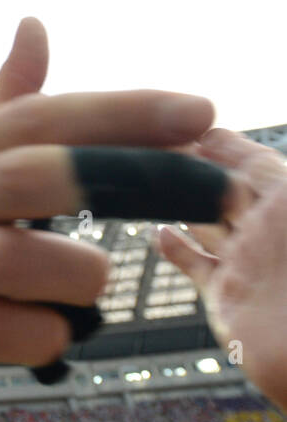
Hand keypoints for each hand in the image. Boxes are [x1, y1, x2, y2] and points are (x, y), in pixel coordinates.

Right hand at [0, 19, 215, 371]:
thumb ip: (5, 99)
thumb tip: (35, 24)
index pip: (39, 119)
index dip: (121, 111)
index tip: (197, 110)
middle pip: (30, 177)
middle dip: (114, 178)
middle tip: (192, 188)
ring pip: (19, 259)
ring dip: (78, 273)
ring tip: (85, 279)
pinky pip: (3, 332)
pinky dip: (45, 332)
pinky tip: (51, 324)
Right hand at [157, 128, 286, 411]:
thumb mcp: (283, 197)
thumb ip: (256, 166)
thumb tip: (213, 135)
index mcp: (285, 202)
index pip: (249, 161)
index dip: (218, 143)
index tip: (182, 127)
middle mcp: (267, 229)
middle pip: (222, 189)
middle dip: (190, 169)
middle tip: (150, 150)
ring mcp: (247, 261)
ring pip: (206, 222)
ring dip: (179, 202)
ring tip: (147, 183)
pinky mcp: (226, 294)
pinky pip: (195, 265)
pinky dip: (175, 249)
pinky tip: (159, 234)